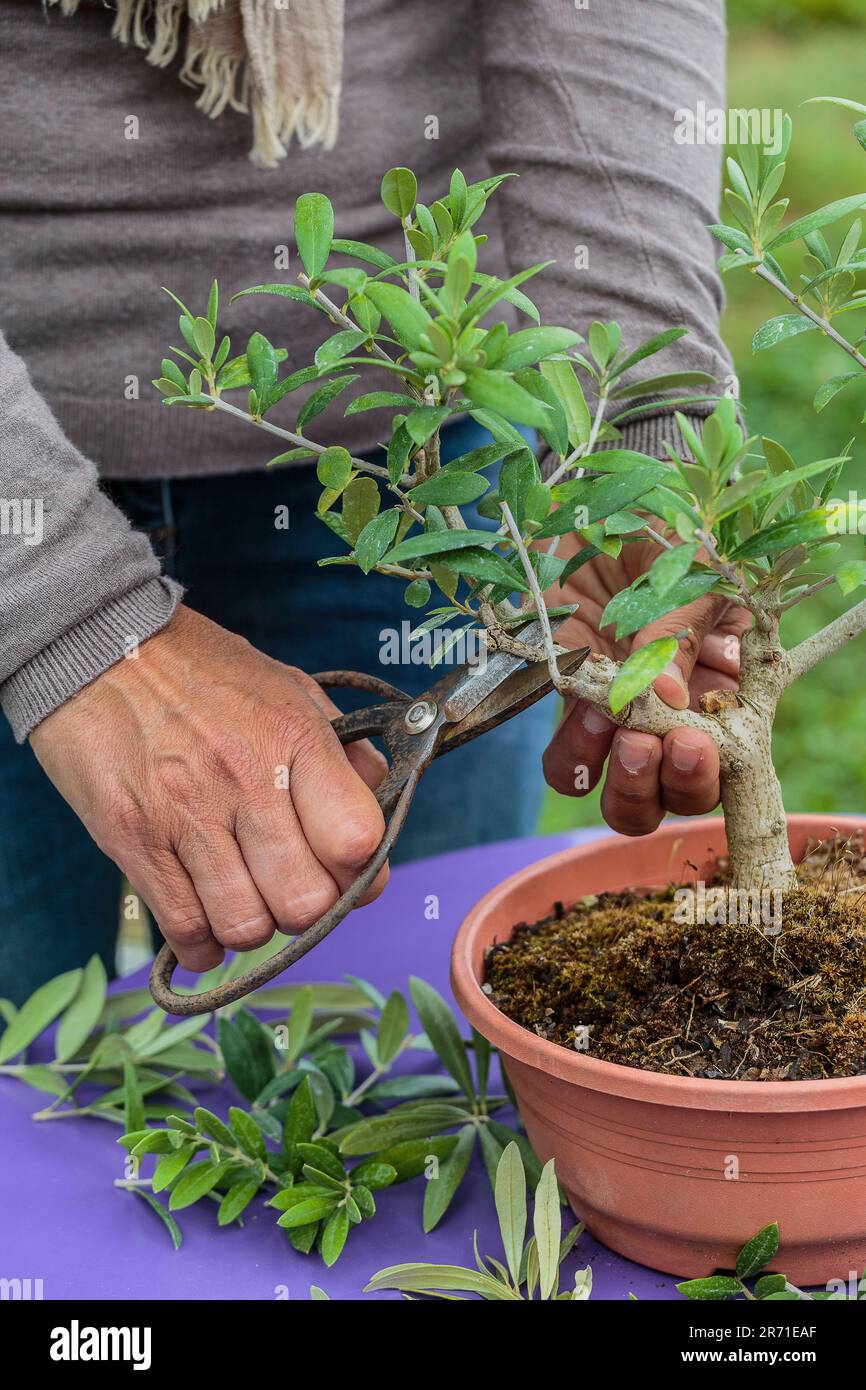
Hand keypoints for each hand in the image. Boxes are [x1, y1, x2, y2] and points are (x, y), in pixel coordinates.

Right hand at [30, 605, 388, 970]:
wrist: (96, 646)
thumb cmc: (202, 673)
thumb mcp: (289, 690)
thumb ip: (343, 753)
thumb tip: (384, 812)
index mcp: (295, 736)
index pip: (356, 840)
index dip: (362, 870)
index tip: (346, 868)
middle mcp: (245, 778)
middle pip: (305, 901)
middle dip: (308, 909)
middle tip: (292, 888)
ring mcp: (185, 813)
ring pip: (246, 926)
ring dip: (254, 926)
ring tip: (245, 898)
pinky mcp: (132, 839)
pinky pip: (183, 927)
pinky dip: (202, 943)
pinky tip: (206, 920)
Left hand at [542, 532, 749, 834]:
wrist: (584, 496)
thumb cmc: (654, 522)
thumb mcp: (683, 568)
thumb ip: (677, 633)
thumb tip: (667, 701)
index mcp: (723, 679)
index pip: (732, 754)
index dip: (718, 765)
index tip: (698, 739)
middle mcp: (676, 709)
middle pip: (683, 791)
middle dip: (675, 783)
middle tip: (658, 745)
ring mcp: (622, 713)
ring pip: (629, 796)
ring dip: (630, 787)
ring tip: (623, 741)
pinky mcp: (570, 705)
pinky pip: (570, 764)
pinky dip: (576, 755)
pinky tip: (584, 712)